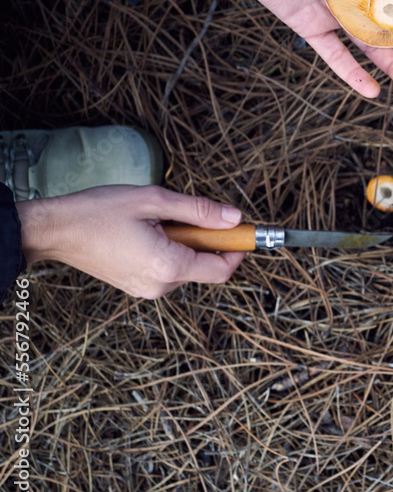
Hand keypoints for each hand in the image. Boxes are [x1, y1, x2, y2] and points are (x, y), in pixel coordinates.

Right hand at [16, 185, 245, 299]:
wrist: (53, 230)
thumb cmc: (98, 212)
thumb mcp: (154, 200)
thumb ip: (199, 211)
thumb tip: (234, 218)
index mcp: (168, 267)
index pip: (222, 270)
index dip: (237, 249)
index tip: (240, 228)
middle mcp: (160, 286)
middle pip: (205, 266)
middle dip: (204, 240)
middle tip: (182, 214)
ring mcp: (146, 290)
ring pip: (186, 267)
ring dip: (184, 244)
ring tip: (154, 223)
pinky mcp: (136, 287)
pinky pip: (167, 270)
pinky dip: (168, 251)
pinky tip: (144, 233)